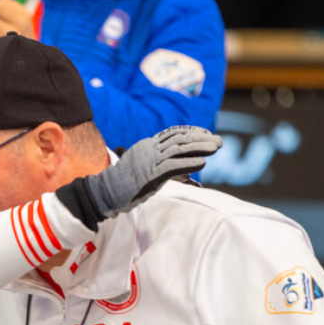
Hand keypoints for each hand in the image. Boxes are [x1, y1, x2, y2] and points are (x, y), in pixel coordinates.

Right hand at [84, 126, 221, 217]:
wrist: (105, 193)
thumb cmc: (125, 185)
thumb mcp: (145, 172)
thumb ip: (165, 171)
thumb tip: (187, 177)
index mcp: (147, 146)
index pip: (173, 133)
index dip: (192, 132)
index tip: (207, 134)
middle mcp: (149, 150)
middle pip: (179, 139)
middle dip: (201, 138)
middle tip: (218, 141)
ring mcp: (149, 161)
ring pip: (179, 149)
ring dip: (199, 148)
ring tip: (215, 148)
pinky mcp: (150, 174)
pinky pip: (173, 166)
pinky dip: (189, 163)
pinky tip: (202, 163)